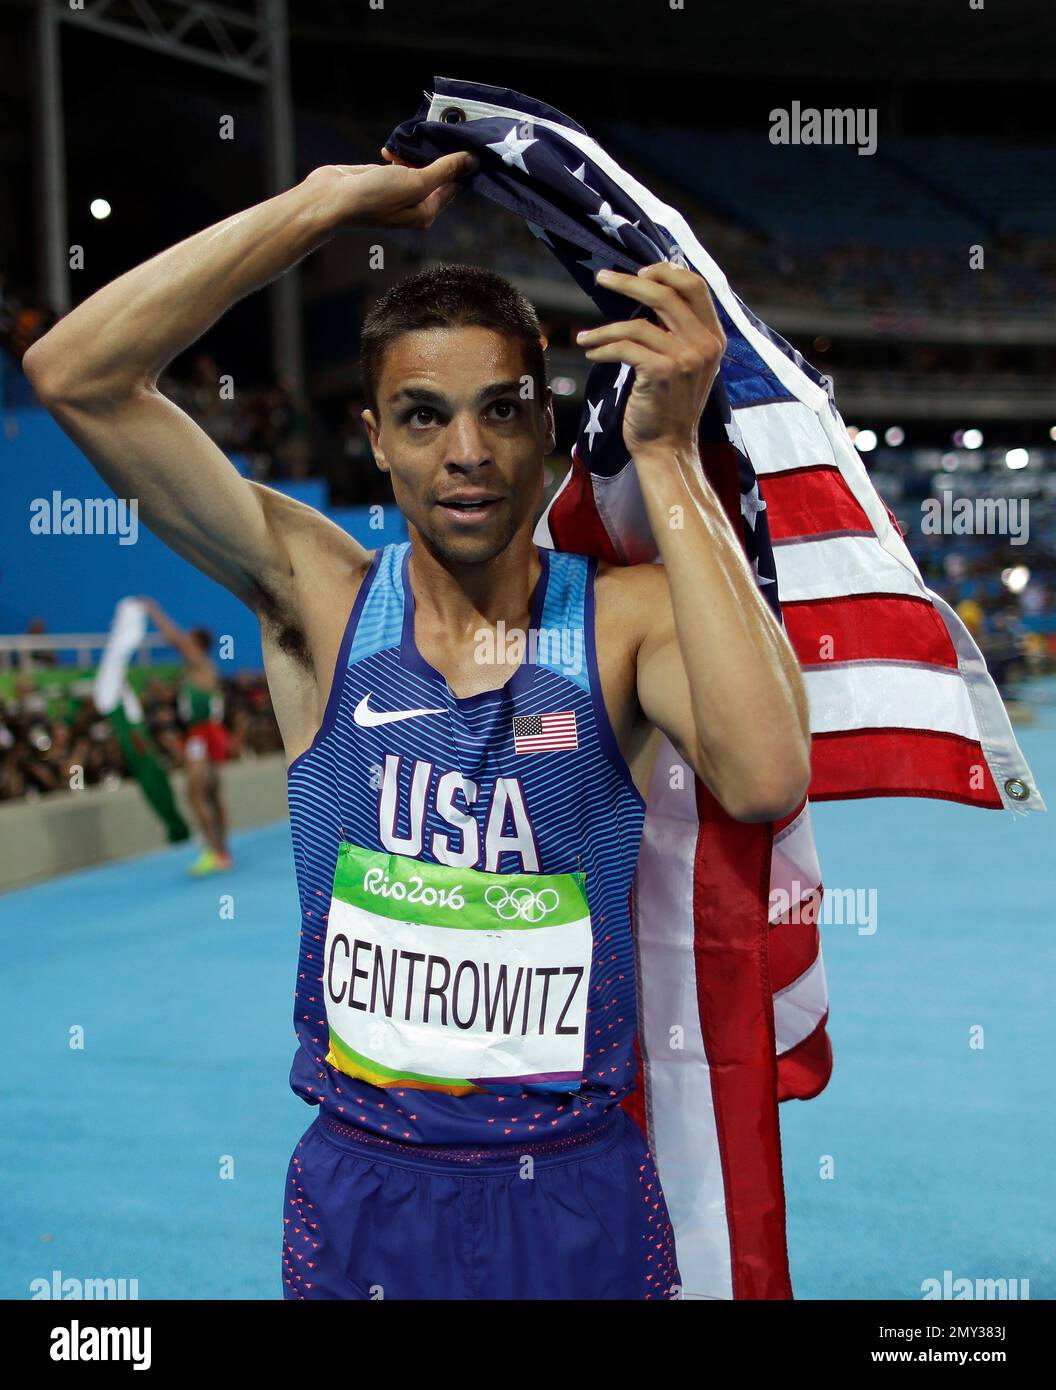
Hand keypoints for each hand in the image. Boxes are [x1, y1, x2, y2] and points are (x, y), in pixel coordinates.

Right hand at [303, 149, 476, 231]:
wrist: (332, 199)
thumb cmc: (374, 197)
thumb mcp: (416, 182)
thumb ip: (443, 170)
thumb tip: (471, 161)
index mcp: (426, 211)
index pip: (453, 185)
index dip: (461, 165)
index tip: (467, 142)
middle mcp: (414, 203)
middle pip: (436, 174)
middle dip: (439, 154)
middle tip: (443, 131)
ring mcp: (398, 190)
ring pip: (417, 165)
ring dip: (416, 150)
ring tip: (416, 136)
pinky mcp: (382, 178)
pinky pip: (399, 161)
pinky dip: (397, 152)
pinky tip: (391, 148)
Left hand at [575, 263, 725, 459]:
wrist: (668, 448)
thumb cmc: (668, 407)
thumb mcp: (685, 364)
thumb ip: (677, 332)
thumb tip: (650, 294)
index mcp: (714, 338)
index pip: (696, 286)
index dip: (667, 271)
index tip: (640, 271)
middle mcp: (705, 344)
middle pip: (666, 293)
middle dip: (629, 281)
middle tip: (602, 277)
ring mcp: (686, 358)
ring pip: (638, 323)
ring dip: (604, 328)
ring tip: (586, 337)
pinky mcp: (662, 372)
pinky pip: (625, 347)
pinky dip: (603, 347)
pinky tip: (591, 352)